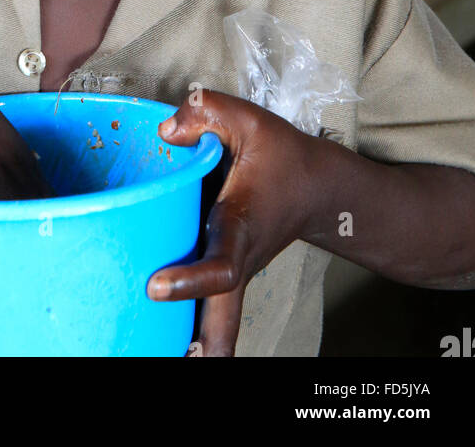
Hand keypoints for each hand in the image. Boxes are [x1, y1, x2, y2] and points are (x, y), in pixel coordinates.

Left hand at [146, 91, 318, 355]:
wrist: (320, 189)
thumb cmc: (283, 156)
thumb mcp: (249, 119)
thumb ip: (207, 112)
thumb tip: (166, 133)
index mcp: (240, 226)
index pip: (220, 266)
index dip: (190, 280)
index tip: (155, 287)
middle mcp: (239, 259)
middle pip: (222, 321)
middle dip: (203, 348)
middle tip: (175, 363)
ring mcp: (237, 272)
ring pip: (218, 323)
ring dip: (196, 343)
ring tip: (154, 354)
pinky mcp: (231, 272)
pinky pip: (211, 308)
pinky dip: (193, 328)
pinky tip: (168, 342)